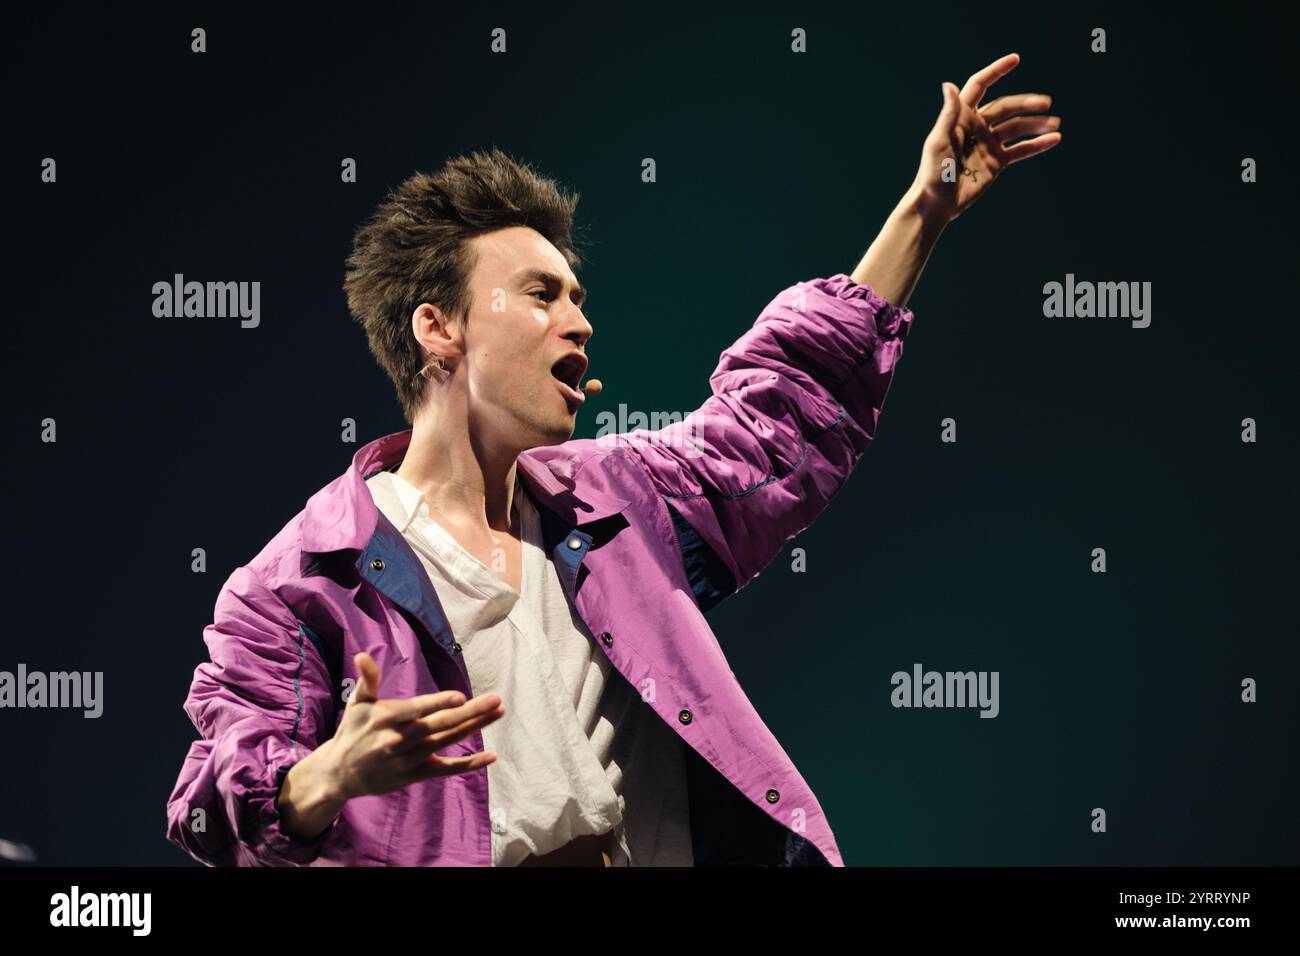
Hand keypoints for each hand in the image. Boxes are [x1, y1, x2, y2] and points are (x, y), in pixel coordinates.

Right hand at [320, 651, 503, 800]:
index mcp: (386, 718)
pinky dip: (468, 764)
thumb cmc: (353, 731)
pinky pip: (445, 770)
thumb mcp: (357, 703)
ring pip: (447, 741)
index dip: (439, 703)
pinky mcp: (415, 775)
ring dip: (475, 727)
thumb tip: (362, 654)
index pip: (417, 709)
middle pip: (440, 725)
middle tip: (496, 699)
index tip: (461, 697)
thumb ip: (367, 680)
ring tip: (499, 712)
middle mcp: (400, 739)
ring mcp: (409, 759)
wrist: (340, 773)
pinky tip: (491, 756)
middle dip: (470, 712)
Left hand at [912, 52, 1061, 223]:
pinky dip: (1037, 145)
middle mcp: (977, 126)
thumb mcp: (938, 143)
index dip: (996, 71)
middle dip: (1026, 103)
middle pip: (1005, 107)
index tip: (1015, 59)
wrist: (937, 205)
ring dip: (1036, 124)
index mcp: (961, 116)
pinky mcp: (997, 161)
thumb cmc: (932, 173)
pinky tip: (1054, 139)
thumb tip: (949, 85)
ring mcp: (988, 143)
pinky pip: (1020, 150)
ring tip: (1054, 123)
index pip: (980, 86)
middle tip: (1045, 104)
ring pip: (1016, 127)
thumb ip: (948, 115)